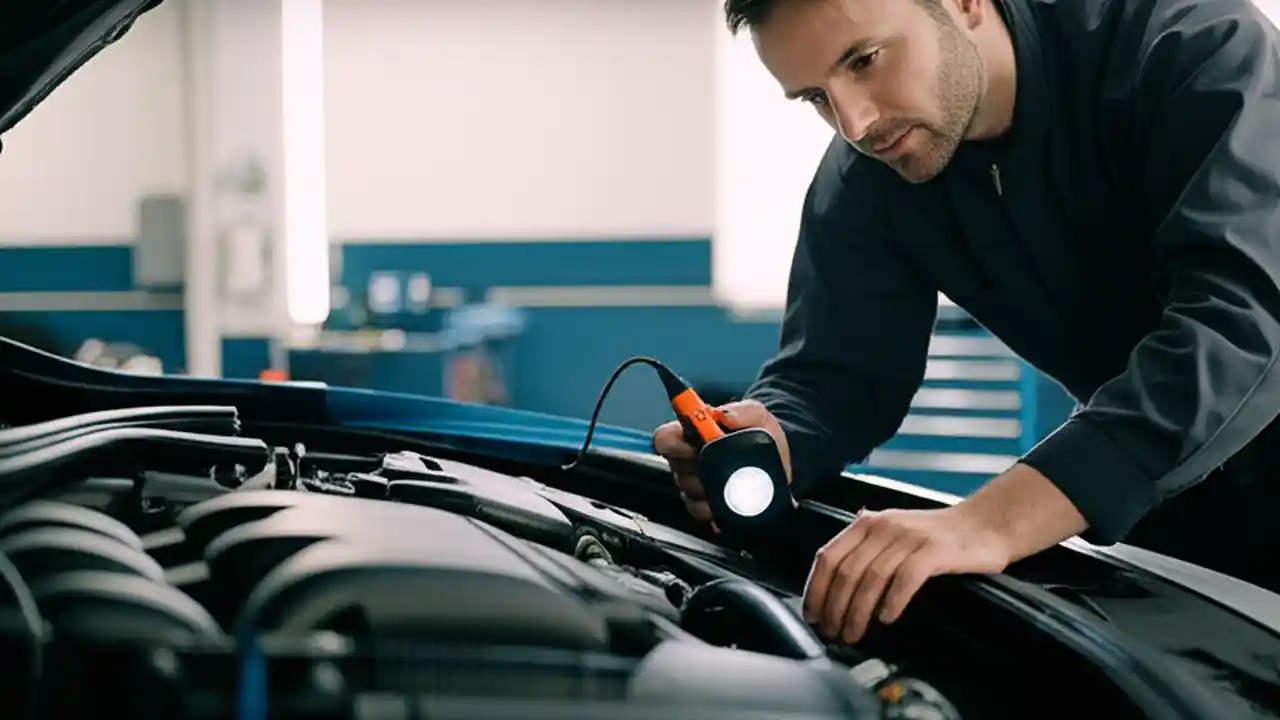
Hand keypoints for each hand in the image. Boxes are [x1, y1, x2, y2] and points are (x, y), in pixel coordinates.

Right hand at [651, 399, 791, 524]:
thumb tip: (724, 414)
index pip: (665, 437)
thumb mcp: (759, 417)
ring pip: (687, 489)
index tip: (694, 447)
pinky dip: (713, 508)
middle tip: (719, 464)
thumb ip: (744, 410)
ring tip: (731, 482)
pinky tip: (729, 501)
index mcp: (693, 434)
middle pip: (674, 466)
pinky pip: (698, 510)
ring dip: (707, 486)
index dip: (672, 443)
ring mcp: (693, 483)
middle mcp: (688, 458)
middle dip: (696, 466)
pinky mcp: (703, 505)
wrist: (780, 467)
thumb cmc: (763, 437)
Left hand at [802, 505, 1010, 643]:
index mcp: (867, 523)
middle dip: (834, 608)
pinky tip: (886, 619)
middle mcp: (884, 526)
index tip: (812, 615)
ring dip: (858, 612)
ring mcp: (910, 537)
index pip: (828, 556)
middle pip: (847, 571)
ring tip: (853, 633)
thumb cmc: (936, 536)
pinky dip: (892, 601)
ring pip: (872, 578)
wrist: (984, 524)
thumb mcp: (892, 534)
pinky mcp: (935, 551)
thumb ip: (864, 552)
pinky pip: (905, 579)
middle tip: (833, 633)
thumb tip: (832, 591)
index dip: (816, 589)